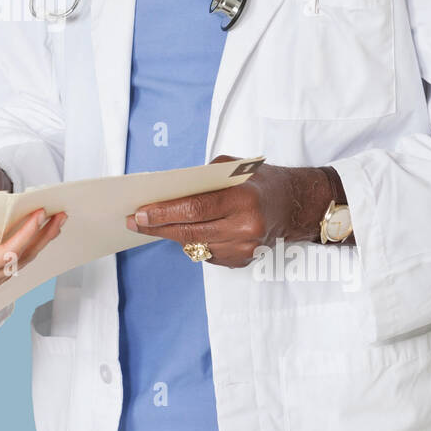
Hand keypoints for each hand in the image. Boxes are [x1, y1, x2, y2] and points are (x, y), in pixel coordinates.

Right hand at [0, 206, 66, 329]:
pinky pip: (10, 269)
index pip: (7, 253)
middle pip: (22, 259)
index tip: (40, 214)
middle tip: (61, 216)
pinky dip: (24, 253)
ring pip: (19, 265)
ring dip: (38, 245)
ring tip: (53, 225)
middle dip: (44, 237)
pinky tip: (30, 243)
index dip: (26, 234)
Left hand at [125, 157, 333, 268]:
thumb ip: (202, 179)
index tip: (141, 213)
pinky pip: (207, 254)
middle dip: (158, 227)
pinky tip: (187, 231)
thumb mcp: (234, 168)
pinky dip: (194, 242)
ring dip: (173, 235)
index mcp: (243, 200)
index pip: (195, 209)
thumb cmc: (260, 181)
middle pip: (191, 232)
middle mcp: (245, 228)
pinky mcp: (243, 261)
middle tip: (134, 222)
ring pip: (196, 246)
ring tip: (153, 225)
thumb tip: (167, 193)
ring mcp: (245, 249)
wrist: (295, 205)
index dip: (164, 213)